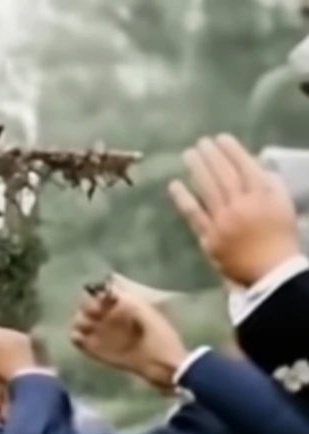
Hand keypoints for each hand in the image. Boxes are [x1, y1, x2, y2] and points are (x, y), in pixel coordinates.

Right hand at [69, 285, 186, 390]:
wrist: (159, 361)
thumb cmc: (158, 334)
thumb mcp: (146, 310)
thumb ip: (126, 298)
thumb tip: (108, 288)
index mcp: (119, 304)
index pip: (98, 292)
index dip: (97, 294)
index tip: (105, 300)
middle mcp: (106, 316)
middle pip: (84, 305)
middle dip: (87, 307)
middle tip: (97, 314)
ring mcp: (99, 333)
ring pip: (77, 321)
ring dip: (80, 321)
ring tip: (91, 328)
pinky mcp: (93, 348)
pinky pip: (76, 339)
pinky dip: (76, 337)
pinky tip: (85, 338)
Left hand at [168, 134, 299, 286]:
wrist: (270, 271)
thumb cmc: (279, 237)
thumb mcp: (282, 204)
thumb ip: (269, 184)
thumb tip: (252, 165)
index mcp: (263, 195)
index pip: (245, 166)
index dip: (231, 150)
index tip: (220, 138)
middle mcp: (242, 204)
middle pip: (224, 174)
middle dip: (211, 155)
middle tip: (200, 142)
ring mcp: (224, 220)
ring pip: (208, 189)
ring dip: (198, 169)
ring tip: (188, 154)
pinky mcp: (209, 237)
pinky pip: (194, 214)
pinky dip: (183, 198)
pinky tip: (174, 184)